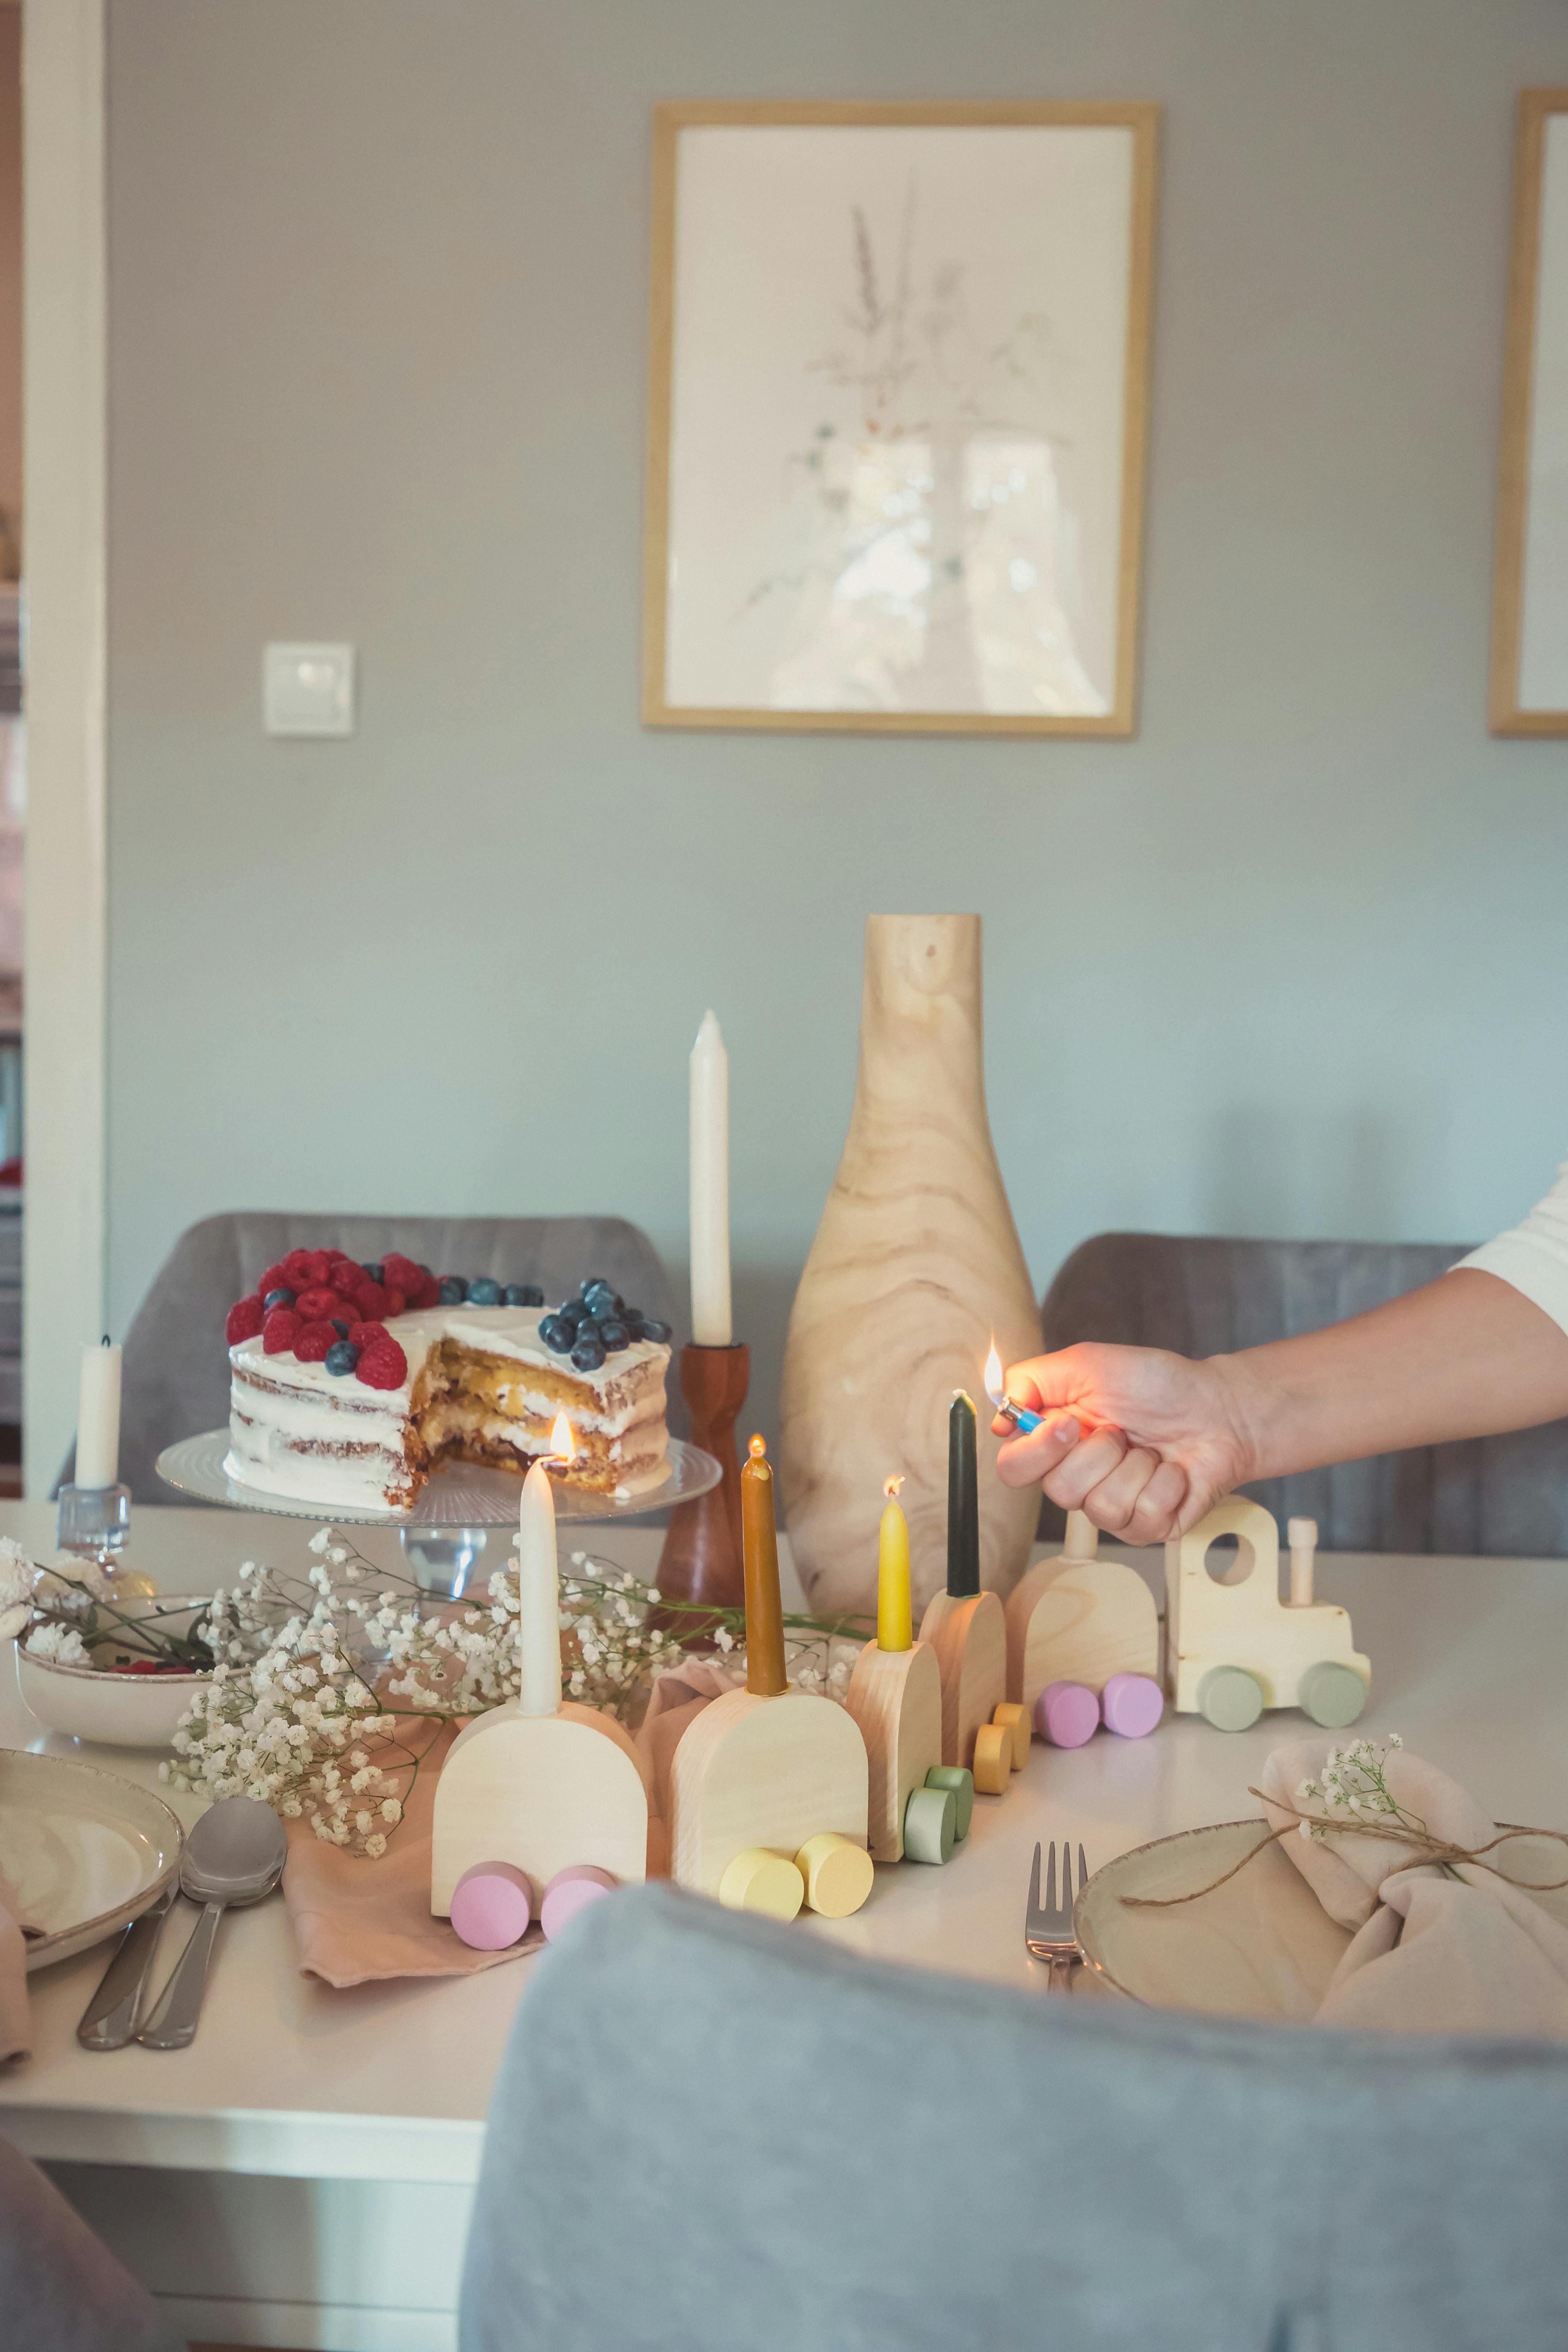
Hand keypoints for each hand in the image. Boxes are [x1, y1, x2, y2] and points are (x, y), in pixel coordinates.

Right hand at [992, 1343, 1255, 1543]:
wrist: (1217, 1409)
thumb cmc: (1157, 1385)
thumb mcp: (1088, 1363)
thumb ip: (1032, 1379)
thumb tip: (998, 1417)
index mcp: (1055, 1443)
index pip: (1013, 1469)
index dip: (1037, 1452)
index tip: (1070, 1424)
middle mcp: (1077, 1480)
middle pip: (1058, 1491)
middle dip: (1100, 1453)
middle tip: (1122, 1431)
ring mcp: (1111, 1509)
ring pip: (1102, 1507)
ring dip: (1136, 1467)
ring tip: (1150, 1449)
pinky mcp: (1146, 1528)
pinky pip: (1142, 1517)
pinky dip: (1165, 1484)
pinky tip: (1172, 1469)